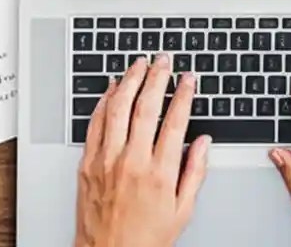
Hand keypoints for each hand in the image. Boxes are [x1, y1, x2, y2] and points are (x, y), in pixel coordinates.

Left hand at [75, 54, 210, 246]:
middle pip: (145, 107)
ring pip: (117, 108)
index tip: (188, 79)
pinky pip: (95, 124)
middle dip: (157, 77)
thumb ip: (195, 173)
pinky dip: (103, 102)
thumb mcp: (183, 211)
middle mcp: (131, 162)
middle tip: (164, 60)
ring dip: (129, 81)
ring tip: (139, 64)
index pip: (175, 121)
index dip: (184, 94)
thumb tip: (203, 143)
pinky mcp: (87, 164)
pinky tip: (111, 89)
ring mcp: (106, 161)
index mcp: (160, 173)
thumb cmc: (145, 239)